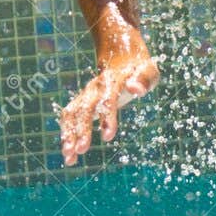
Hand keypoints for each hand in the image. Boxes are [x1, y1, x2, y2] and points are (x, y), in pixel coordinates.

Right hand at [58, 39, 159, 165]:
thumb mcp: (149, 71)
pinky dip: (67, 135)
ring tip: (69, 157)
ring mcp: (86, 94)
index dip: (108, 118)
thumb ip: (143, 80)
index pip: (108, 100)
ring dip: (70, 134)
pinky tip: (69, 155)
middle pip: (86, 109)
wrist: (122, 57)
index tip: (108, 137)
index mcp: (112, 81)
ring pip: (73, 114)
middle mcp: (95, 88)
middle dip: (83, 129)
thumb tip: (135, 89)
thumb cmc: (140, 68)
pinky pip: (70, 118)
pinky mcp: (82, 102)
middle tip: (81, 150)